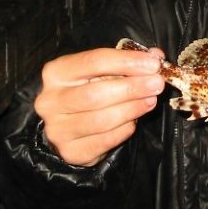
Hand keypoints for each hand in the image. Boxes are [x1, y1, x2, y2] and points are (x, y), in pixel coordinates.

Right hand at [34, 46, 165, 166]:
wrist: (70, 123)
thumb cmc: (90, 88)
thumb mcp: (104, 70)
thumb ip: (129, 62)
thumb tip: (156, 57)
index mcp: (57, 72)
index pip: (94, 61)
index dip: (126, 62)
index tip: (153, 64)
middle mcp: (51, 101)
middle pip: (95, 94)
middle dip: (132, 88)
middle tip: (157, 84)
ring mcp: (57, 129)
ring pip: (101, 120)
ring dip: (132, 109)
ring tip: (151, 101)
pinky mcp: (70, 151)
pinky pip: (104, 141)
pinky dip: (124, 129)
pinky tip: (134, 120)